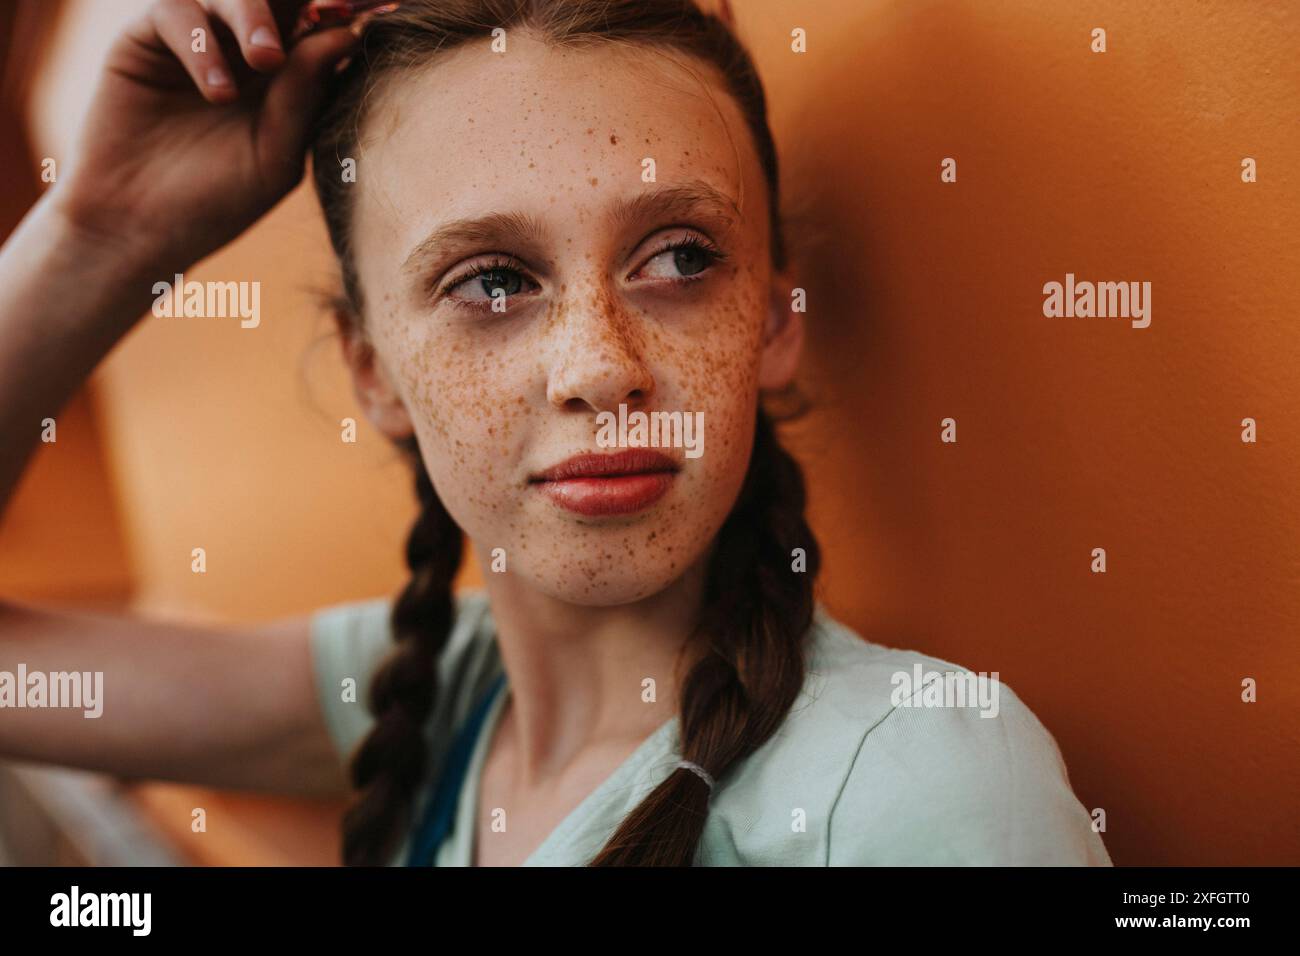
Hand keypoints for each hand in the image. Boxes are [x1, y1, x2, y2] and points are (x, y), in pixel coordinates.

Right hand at [50, 0, 357, 273]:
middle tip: (327, 10)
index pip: (319, 25)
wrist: (141, 228)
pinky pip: (176, 11)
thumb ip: (306, 95)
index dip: (342, 14)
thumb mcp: (276, 156)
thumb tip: (346, 33)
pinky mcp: (146, 40)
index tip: (367, 16)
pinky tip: (218, 92)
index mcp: (288, 78)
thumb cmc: (217, 202)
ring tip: (266, 60)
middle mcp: (243, 51)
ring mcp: (196, 41)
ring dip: (253, 15)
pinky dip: (201, 44)